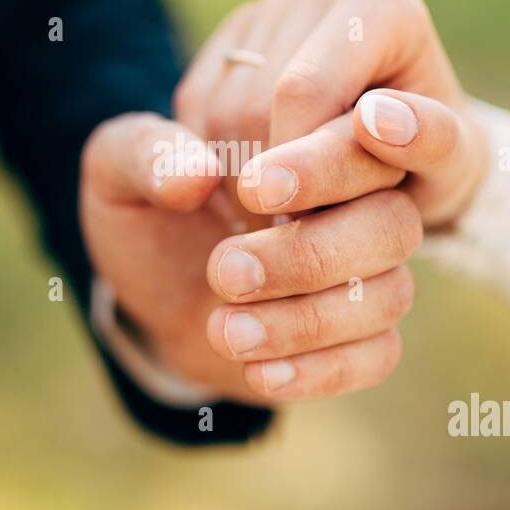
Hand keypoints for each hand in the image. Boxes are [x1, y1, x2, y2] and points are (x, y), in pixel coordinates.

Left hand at [79, 108, 420, 400]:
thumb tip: (193, 174)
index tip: (249, 188)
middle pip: (391, 221)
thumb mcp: (119, 170)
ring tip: (223, 329)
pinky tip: (258, 372)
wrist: (152, 291)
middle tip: (225, 271)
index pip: (363, 136)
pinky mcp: (365, 334)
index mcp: (315, 138)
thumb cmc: (150, 212)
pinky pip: (379, 355)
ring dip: (305, 320)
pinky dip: (321, 370)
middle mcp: (361, 199)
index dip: (323, 164)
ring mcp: (371, 270)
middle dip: (307, 254)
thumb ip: (147, 154)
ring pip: (388, 295)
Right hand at [174, 0, 488, 230]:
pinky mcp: (232, 34)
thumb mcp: (447, 168)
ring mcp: (272, 6)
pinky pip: (194, 109)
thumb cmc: (434, 165)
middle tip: (293, 229)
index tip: (308, 224)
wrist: (407, 158)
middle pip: (257, 99)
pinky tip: (254, 185)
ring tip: (278, 213)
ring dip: (238, 177)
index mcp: (380, 0)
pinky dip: (214, 163)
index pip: (302, 91)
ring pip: (218, 108)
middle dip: (270, 177)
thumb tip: (374, 120)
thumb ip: (425, 144)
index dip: (295, 167)